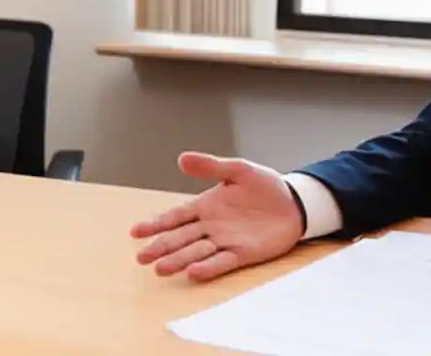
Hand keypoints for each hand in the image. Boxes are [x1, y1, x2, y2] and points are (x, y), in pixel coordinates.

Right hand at [130, 152, 303, 281]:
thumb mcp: (239, 170)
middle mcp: (211, 226)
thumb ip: (211, 166)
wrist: (295, 202)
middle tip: (141, 258)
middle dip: (161, 247)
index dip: (156, 223)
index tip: (135, 232)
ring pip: (196, 252)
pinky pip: (222, 261)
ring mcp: (225, 241)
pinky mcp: (243, 253)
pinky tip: (193, 272)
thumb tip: (182, 158)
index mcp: (206, 206)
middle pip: (181, 238)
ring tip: (160, 268)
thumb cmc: (265, 186)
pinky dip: (208, 267)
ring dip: (179, 260)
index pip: (176, 216)